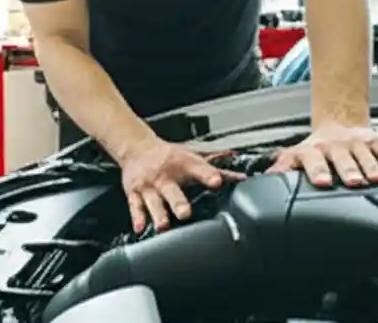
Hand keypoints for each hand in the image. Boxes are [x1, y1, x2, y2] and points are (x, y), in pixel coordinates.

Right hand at [118, 138, 243, 233]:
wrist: (137, 149)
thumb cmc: (170, 156)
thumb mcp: (192, 157)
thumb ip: (216, 169)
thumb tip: (243, 177)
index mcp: (183, 164)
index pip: (198, 168)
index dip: (208, 175)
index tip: (217, 182)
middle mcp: (165, 175)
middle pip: (172, 190)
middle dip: (178, 202)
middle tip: (185, 213)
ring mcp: (149, 185)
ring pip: (154, 201)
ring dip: (159, 214)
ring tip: (163, 226)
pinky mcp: (134, 193)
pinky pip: (135, 206)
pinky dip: (138, 218)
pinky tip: (140, 228)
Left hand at [265, 123, 377, 187]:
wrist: (337, 123)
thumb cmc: (316, 149)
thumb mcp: (296, 155)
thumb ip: (283, 168)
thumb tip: (263, 181)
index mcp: (313, 151)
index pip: (314, 160)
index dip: (318, 171)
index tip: (323, 181)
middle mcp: (335, 146)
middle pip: (343, 159)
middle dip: (348, 170)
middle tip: (354, 181)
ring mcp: (356, 143)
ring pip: (365, 155)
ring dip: (371, 167)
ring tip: (377, 179)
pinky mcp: (374, 142)